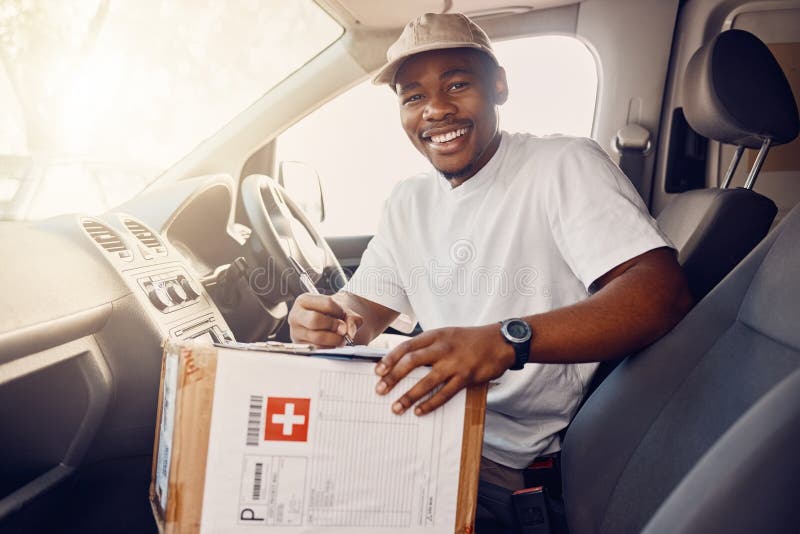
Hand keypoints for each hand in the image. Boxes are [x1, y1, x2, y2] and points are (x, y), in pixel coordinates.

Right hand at [288, 293, 362, 347]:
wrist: (327, 323)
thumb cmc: (333, 314)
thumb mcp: (343, 310)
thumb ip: (351, 318)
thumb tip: (351, 332)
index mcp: (304, 301)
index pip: (326, 304)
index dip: (340, 311)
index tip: (343, 314)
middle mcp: (296, 316)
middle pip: (315, 320)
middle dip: (334, 326)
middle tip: (343, 329)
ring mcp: (296, 333)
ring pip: (317, 338)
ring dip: (334, 339)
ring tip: (341, 338)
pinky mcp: (301, 347)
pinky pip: (318, 350)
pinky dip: (330, 348)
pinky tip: (333, 343)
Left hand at [374, 324, 514, 414]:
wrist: (500, 341)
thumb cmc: (469, 340)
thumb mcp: (446, 335)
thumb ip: (427, 346)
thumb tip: (403, 361)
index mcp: (435, 336)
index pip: (407, 346)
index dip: (390, 359)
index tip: (378, 371)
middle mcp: (443, 347)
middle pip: (412, 362)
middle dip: (393, 377)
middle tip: (380, 390)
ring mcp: (455, 362)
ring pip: (427, 381)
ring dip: (409, 396)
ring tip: (397, 407)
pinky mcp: (466, 376)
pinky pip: (445, 393)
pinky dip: (430, 403)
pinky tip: (420, 411)